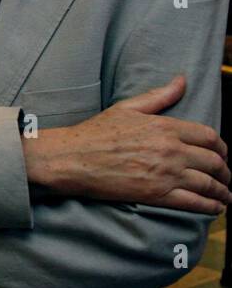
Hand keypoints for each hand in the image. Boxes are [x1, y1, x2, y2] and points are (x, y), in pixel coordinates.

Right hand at [22, 74, 230, 214]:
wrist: (72, 159)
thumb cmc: (95, 133)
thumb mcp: (127, 108)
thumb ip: (159, 96)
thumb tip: (181, 80)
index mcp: (165, 127)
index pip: (209, 136)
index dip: (222, 147)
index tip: (222, 154)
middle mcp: (171, 150)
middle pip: (214, 162)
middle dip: (225, 171)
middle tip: (225, 177)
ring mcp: (165, 174)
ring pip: (208, 184)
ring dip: (222, 191)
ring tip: (224, 195)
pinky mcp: (157, 195)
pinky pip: (194, 203)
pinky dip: (210, 206)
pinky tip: (215, 207)